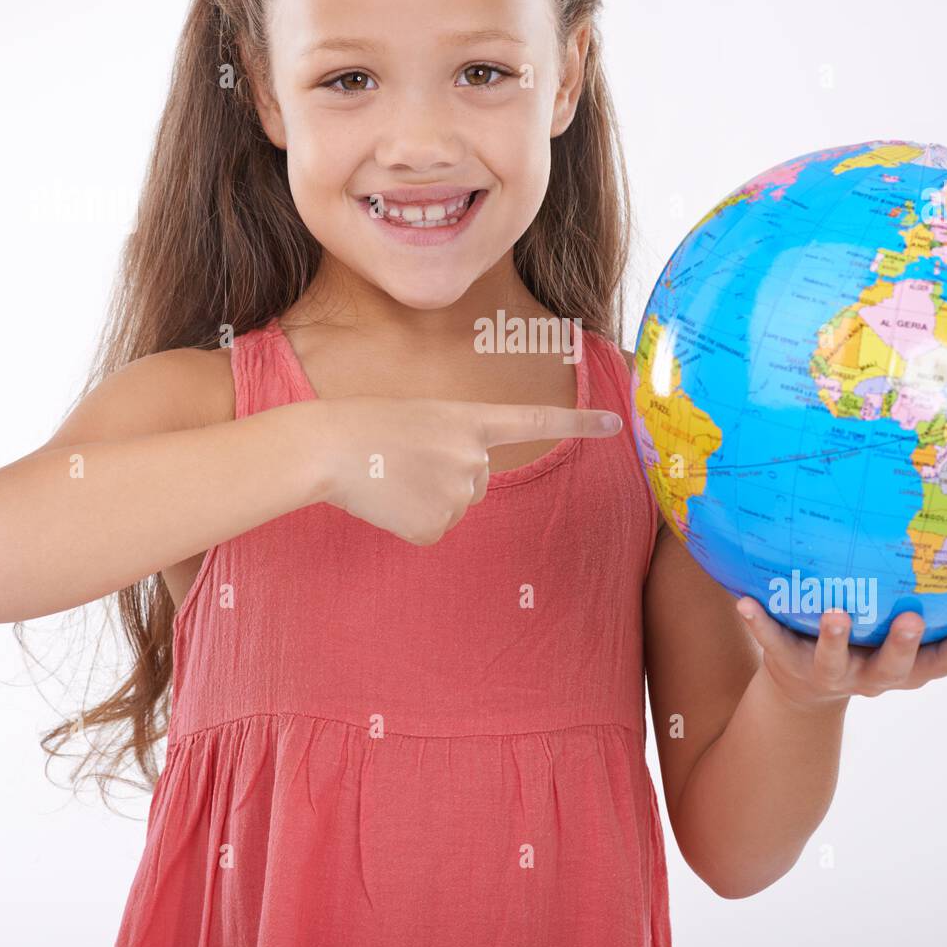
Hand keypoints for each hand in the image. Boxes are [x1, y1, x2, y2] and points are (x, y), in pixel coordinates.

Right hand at [310, 395, 622, 545]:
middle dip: (445, 473)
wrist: (327, 448)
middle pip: (476, 477)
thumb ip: (457, 443)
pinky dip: (411, 520)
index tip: (619, 423)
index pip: (537, 421)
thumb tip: (466, 485)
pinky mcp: (437, 526)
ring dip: (425, 496)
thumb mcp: (423, 417)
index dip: (580, 424)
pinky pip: (434, 529)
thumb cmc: (366, 425)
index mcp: (471, 419)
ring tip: (391, 476)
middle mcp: (475, 456)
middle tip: (403, 458)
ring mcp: (459, 493)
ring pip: (455, 505)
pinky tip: (389, 501)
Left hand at [736, 598, 946, 709]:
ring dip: (835, 638)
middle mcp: (870, 675)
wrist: (804, 687)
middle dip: (904, 646)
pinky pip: (772, 640)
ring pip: (833, 661)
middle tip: (913, 620)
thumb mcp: (893, 634)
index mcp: (902, 668)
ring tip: (835, 614)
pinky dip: (759, 621)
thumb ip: (921, 601)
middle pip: (893, 668)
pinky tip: (744, 601)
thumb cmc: (864, 645)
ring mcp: (828, 672)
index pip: (943, 663)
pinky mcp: (787, 661)